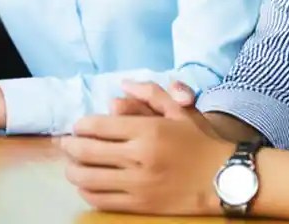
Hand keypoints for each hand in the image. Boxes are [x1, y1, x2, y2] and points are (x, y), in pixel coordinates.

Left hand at [60, 81, 229, 215]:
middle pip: (85, 151)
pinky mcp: (140, 204)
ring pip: (88, 178)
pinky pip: (101, 199)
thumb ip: (150, 93)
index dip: (79, 125)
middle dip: (68, 146)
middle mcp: (139, 156)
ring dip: (72, 170)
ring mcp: (138, 183)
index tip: (77, 126)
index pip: (96, 125)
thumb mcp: (180, 111)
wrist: (224, 178)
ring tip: (71, 166)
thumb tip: (122, 84)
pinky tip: (87, 185)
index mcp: (147, 130)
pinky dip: (86, 192)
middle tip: (64, 144)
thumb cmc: (200, 142)